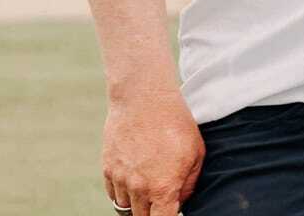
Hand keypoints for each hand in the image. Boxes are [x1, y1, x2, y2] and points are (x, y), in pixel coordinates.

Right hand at [102, 88, 204, 215]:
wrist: (144, 99)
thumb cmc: (176, 124)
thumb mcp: (196, 154)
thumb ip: (189, 184)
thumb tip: (180, 202)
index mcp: (163, 187)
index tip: (169, 213)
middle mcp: (138, 188)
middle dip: (153, 212)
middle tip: (161, 200)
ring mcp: (120, 179)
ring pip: (126, 208)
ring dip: (137, 204)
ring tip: (148, 188)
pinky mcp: (108, 168)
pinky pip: (113, 194)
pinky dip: (122, 193)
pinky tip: (134, 181)